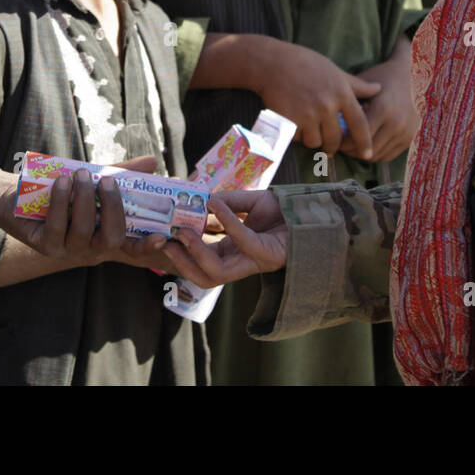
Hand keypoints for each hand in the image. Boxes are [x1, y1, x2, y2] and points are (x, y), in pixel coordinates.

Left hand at [0, 156, 167, 269]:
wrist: (19, 196)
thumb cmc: (66, 189)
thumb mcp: (96, 179)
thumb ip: (123, 173)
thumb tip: (153, 162)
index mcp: (107, 235)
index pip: (132, 248)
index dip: (147, 246)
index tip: (163, 237)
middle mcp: (91, 249)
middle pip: (111, 238)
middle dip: (112, 208)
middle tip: (106, 180)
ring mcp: (67, 250)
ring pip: (82, 231)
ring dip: (84, 199)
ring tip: (81, 174)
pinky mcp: (44, 246)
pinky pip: (56, 226)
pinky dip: (61, 201)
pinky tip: (61, 182)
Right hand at [160, 190, 287, 287]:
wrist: (310, 209)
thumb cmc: (282, 209)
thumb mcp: (249, 203)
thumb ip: (227, 203)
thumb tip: (202, 198)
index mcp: (231, 252)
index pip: (200, 263)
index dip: (180, 254)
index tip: (163, 236)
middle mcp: (240, 262)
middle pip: (204, 277)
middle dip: (182, 263)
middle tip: (166, 242)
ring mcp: (253, 262)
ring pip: (217, 272)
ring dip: (197, 253)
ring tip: (184, 231)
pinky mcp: (267, 254)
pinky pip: (241, 241)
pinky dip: (226, 222)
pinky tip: (215, 204)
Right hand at [254, 40, 380, 159]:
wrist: (273, 63)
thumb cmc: (306, 63)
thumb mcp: (335, 71)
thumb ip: (357, 85)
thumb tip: (379, 88)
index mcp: (341, 93)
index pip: (359, 124)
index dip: (365, 142)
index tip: (368, 155)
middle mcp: (326, 106)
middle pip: (336, 139)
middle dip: (333, 146)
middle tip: (330, 146)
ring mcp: (307, 114)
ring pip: (315, 142)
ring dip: (313, 139)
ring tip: (308, 127)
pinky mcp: (289, 121)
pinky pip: (297, 138)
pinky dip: (296, 135)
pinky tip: (293, 121)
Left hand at [343, 36, 415, 162]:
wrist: (413, 74)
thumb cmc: (383, 76)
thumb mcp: (364, 83)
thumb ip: (349, 102)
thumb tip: (328, 120)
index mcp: (383, 109)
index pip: (356, 136)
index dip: (341, 142)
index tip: (333, 138)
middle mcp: (396, 123)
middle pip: (366, 150)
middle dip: (350, 150)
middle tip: (339, 145)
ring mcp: (406, 132)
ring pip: (377, 156)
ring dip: (362, 154)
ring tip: (351, 146)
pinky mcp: (411, 138)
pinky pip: (388, 155)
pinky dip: (375, 154)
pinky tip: (365, 146)